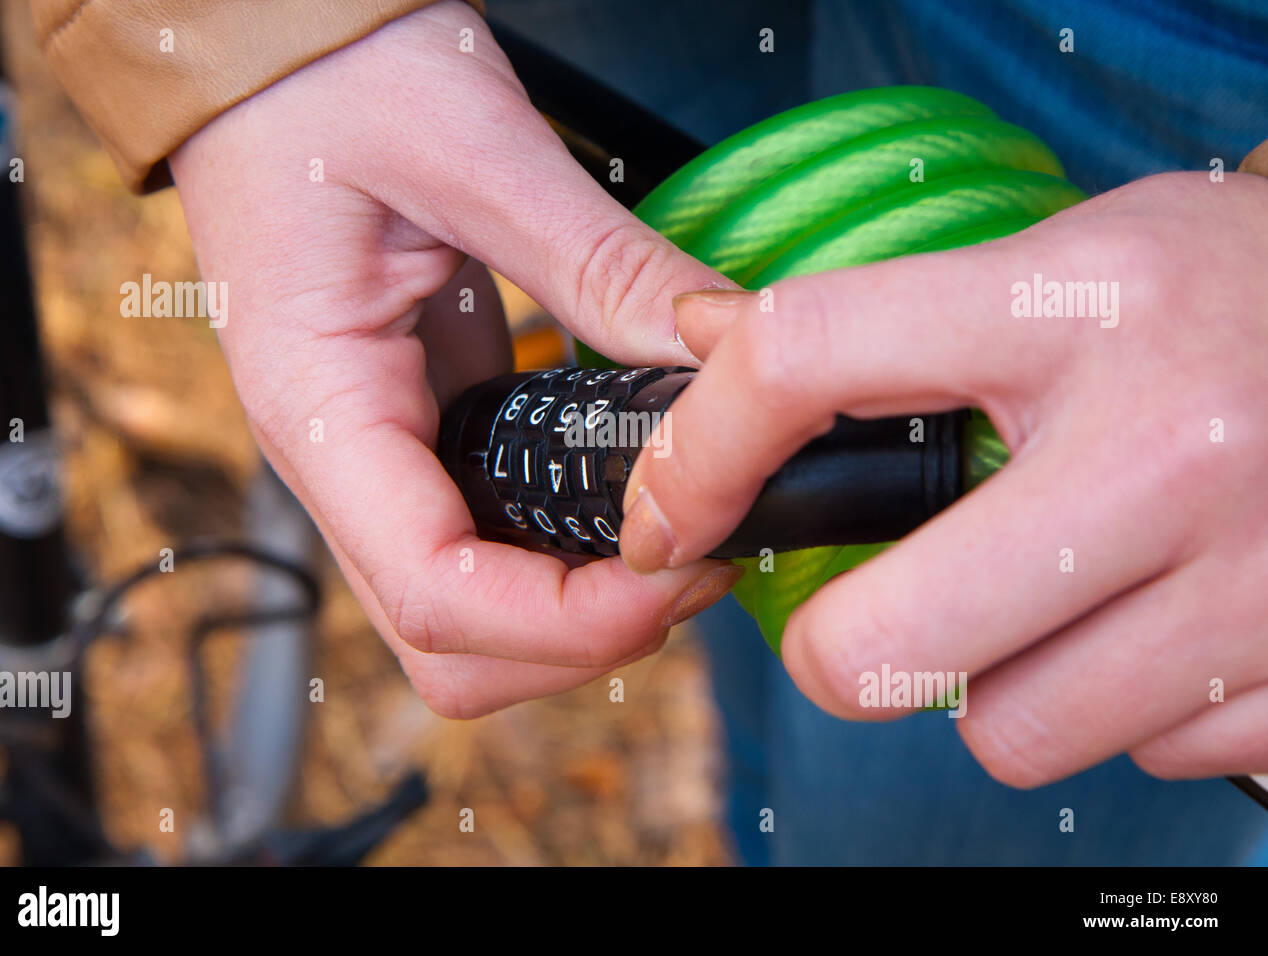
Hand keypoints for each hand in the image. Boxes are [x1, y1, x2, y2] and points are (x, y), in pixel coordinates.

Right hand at [168, 0, 738, 716]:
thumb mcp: (477, 150)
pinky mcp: (418, 435)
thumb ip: (602, 264)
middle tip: (692, 559)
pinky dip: (560, 559)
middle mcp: (339, 460)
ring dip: (573, 614)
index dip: (566, 623)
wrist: (269, 56)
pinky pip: (486, 547)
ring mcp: (377, 458)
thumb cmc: (329, 81)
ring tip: (672, 536)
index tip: (678, 572)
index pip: (433, 592)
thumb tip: (722, 350)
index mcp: (320, 407)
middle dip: (578, 636)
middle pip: (449, 644)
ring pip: (468, 616)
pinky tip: (628, 501)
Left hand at [620, 171, 1267, 784]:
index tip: (670, 511)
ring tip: (1074, 589)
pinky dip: (1135, 707)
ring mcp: (1254, 579)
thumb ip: (925, 337)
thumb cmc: (1238, 296)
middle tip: (881, 611)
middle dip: (846, 649)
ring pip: (1008, 730)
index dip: (699, 450)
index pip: (806, 356)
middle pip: (881, 646)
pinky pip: (1147, 756)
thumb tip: (743, 402)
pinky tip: (1178, 618)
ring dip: (1007, 680)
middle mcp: (1169, 446)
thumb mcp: (1083, 267)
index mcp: (1081, 304)